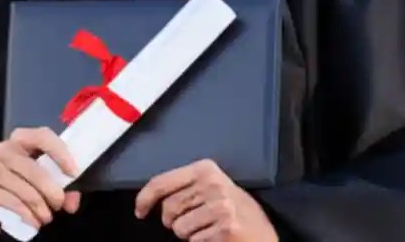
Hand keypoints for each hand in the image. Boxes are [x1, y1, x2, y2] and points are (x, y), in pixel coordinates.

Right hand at [0, 127, 81, 236]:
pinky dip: (26, 214)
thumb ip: (62, 187)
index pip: (43, 136)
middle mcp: (3, 150)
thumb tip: (72, 202)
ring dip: (39, 206)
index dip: (61, 154)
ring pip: (23, 188)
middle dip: (51, 190)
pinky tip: (34, 221)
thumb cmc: (19, 184)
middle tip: (59, 203)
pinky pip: (10, 202)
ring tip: (47, 217)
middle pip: (33, 169)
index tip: (74, 173)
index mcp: (21, 139)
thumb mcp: (42, 181)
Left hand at [134, 160, 276, 240]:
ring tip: (208, 229)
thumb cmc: (237, 213)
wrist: (264, 235)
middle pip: (168, 208)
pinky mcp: (225, 228)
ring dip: (189, 235)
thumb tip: (152, 196)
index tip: (140, 210)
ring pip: (179, 228)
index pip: (162, 182)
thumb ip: (188, 186)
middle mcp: (213, 184)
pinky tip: (218, 237)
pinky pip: (194, 241)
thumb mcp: (214, 189)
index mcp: (206, 169)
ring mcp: (220, 206)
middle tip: (192, 223)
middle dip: (173, 221)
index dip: (145, 198)